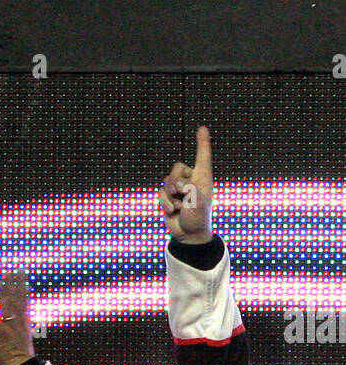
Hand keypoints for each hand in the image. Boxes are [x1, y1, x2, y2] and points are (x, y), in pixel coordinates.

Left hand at [0, 269, 36, 364]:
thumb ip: (21, 321)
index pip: (23, 300)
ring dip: (5, 293)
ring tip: (1, 281)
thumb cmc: (19, 352)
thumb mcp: (23, 334)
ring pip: (8, 307)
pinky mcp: (2, 336)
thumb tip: (21, 312)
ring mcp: (11, 328)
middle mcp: (19, 322)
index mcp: (24, 321)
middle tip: (13, 271)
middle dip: (15, 284)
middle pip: (17, 299)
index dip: (21, 286)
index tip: (20, 273)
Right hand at [159, 125, 213, 242]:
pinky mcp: (168, 198)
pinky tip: (172, 211)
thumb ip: (188, 188)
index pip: (203, 157)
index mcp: (203, 178)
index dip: (202, 143)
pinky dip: (164, 202)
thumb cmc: (198, 218)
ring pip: (167, 181)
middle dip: (176, 182)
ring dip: (171, 196)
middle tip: (183, 195)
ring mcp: (179, 189)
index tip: (202, 128)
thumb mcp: (198, 201)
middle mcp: (191, 181)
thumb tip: (175, 185)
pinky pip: (160, 192)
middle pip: (177, 168)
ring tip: (179, 207)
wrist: (189, 236)